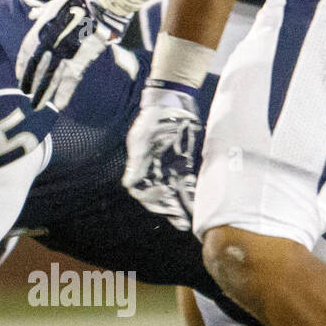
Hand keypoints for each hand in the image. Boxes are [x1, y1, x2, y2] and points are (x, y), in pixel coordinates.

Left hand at [15, 0, 131, 110]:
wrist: (101, 3)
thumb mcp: (56, 2)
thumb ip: (43, 11)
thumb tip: (32, 14)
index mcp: (41, 30)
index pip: (26, 52)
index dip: (22, 65)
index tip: (19, 76)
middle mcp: (48, 45)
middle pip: (36, 69)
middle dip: (31, 83)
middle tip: (26, 96)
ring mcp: (63, 55)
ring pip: (50, 79)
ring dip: (44, 94)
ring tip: (37, 107)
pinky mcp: (80, 61)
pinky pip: (70, 81)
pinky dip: (65, 93)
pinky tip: (60, 105)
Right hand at [123, 82, 202, 230]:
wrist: (171, 103)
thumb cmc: (151, 119)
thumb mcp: (141, 138)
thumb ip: (136, 161)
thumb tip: (128, 183)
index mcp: (140, 167)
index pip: (141, 191)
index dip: (150, 197)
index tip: (164, 192)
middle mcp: (153, 171)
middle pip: (157, 197)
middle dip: (166, 209)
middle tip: (178, 219)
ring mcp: (169, 169)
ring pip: (173, 194)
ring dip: (178, 208)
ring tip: (186, 222)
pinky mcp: (184, 165)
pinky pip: (187, 184)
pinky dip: (190, 196)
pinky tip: (197, 207)